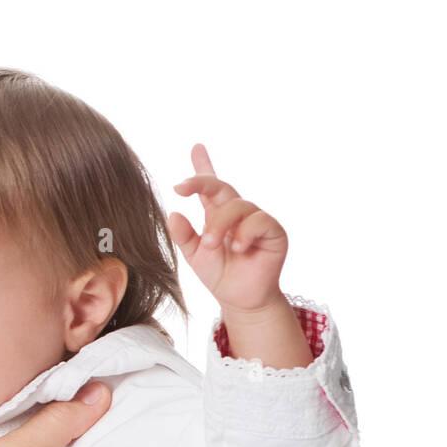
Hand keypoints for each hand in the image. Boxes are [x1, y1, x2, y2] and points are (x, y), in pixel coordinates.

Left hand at [168, 143, 287, 313]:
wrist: (239, 298)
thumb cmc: (219, 274)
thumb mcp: (194, 254)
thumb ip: (183, 235)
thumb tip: (172, 212)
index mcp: (216, 214)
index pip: (210, 186)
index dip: (204, 164)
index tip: (196, 148)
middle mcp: (237, 212)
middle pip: (221, 186)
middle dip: (200, 182)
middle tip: (180, 188)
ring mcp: (256, 220)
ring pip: (238, 205)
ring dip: (220, 223)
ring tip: (212, 244)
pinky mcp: (274, 232)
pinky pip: (260, 220)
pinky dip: (246, 232)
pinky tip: (239, 246)